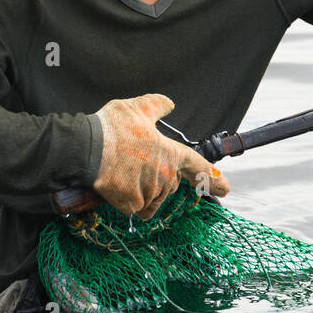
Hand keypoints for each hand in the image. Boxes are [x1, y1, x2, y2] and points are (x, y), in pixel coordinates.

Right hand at [92, 92, 229, 219]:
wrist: (87, 148)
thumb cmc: (112, 127)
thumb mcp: (137, 108)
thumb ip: (157, 106)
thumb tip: (170, 104)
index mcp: (170, 153)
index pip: (197, 166)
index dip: (213, 178)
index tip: (225, 189)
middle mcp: (164, 175)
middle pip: (169, 185)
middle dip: (157, 179)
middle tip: (135, 164)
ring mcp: (150, 191)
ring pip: (153, 199)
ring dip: (143, 191)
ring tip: (124, 173)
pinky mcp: (133, 204)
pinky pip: (137, 208)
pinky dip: (130, 202)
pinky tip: (119, 187)